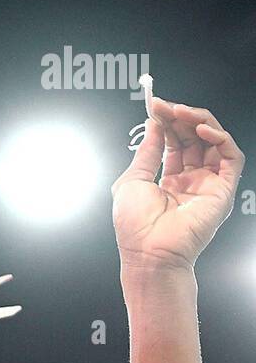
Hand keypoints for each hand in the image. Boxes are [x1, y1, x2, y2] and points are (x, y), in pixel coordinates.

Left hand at [112, 98, 244, 274]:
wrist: (149, 255)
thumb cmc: (136, 228)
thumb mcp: (132, 181)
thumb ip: (147, 152)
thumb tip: (154, 125)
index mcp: (169, 182)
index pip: (175, 143)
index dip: (167, 123)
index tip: (156, 108)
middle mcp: (190, 182)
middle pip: (194, 138)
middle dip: (181, 118)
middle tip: (168, 107)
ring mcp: (208, 185)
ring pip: (214, 142)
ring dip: (200, 121)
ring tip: (182, 113)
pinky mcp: (223, 190)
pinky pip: (230, 157)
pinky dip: (220, 138)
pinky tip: (202, 131)